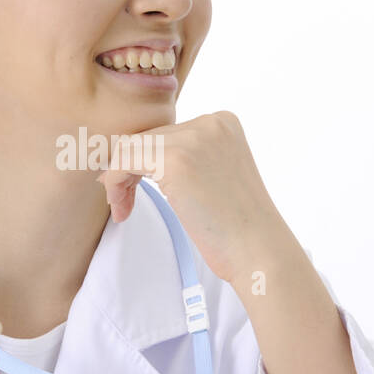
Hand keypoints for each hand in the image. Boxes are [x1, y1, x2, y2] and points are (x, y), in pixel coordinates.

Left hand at [94, 111, 288, 283]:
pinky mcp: (176, 159)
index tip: (136, 191)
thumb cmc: (236, 228)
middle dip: (129, 171)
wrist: (258, 252)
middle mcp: (211, 122)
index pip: (165, 132)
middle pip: (147, 137)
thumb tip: (135, 154)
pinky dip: (115, 183)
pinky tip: (123, 209)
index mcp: (223, 123)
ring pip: (131, 146)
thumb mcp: (215, 177)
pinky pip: (124, 160)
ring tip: (123, 208)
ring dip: (119, 179)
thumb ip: (187, 158)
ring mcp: (194, 138)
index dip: (143, 162)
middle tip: (126, 205)